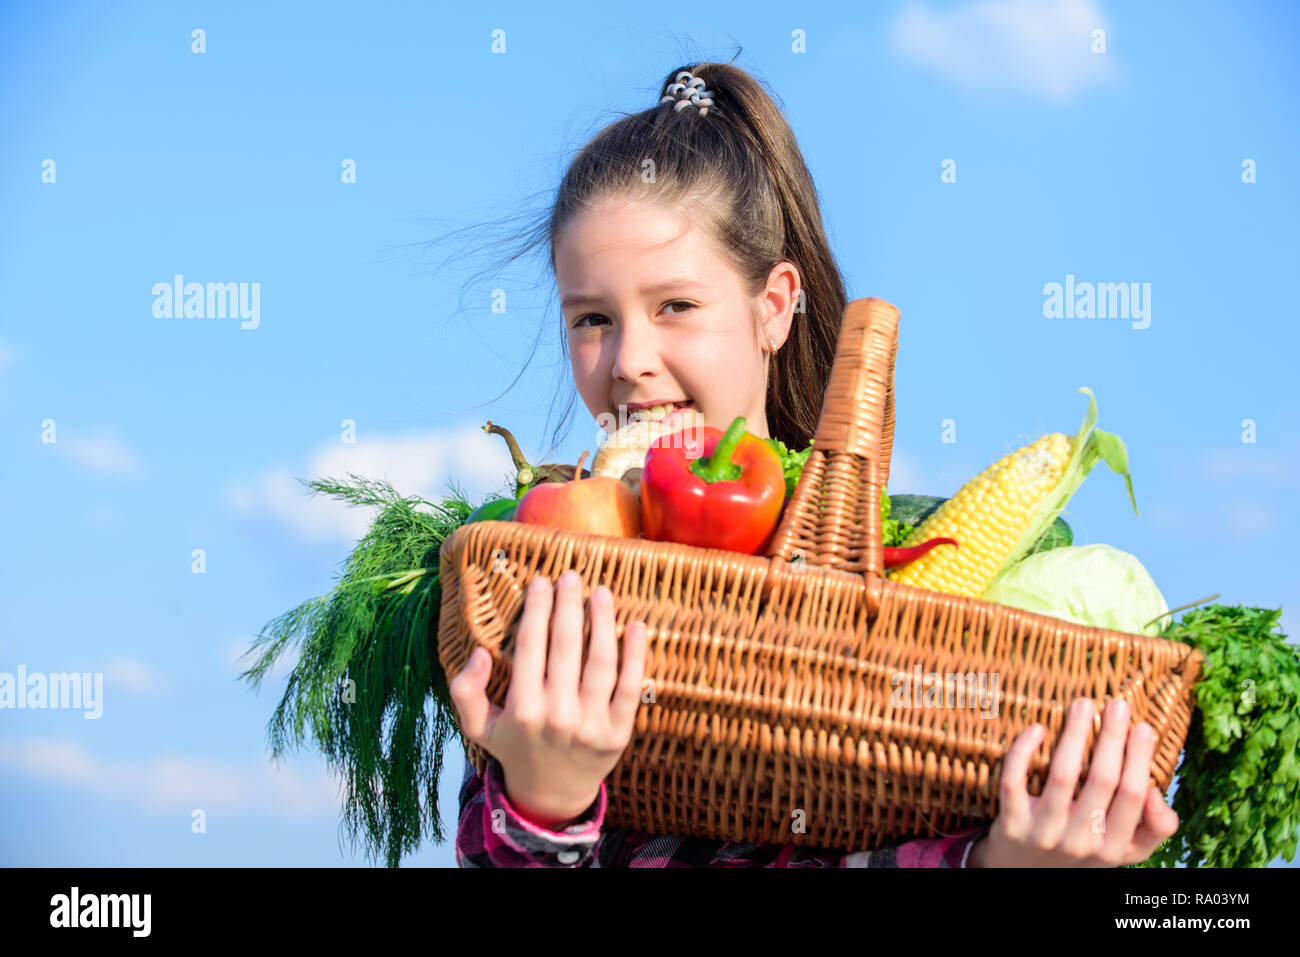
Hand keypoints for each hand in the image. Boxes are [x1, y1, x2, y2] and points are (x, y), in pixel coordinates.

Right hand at [448, 569, 647, 827]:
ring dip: (601, 621)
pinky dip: (634, 655)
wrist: (552, 795)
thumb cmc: (514, 747)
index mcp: (522, 710)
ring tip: (601, 591)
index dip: (537, 610)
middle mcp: (557, 716)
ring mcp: (591, 725)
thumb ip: (465, 690)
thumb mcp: (478, 726)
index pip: (531, 647)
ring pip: (600, 662)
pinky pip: (629, 688)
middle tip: (571, 576)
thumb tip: (480, 653)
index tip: (540, 582)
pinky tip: (635, 625)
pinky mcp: (619, 733)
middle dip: (568, 605)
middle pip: (565, 647)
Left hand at [973, 697, 1179, 866]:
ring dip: (1074, 736)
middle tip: (1119, 704)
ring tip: (1082, 705)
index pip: (1132, 796)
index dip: (1138, 759)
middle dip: (1112, 738)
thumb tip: (1155, 791)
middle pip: (1101, 781)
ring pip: (1061, 777)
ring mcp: (1044, 834)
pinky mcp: (1011, 824)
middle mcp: (1081, 842)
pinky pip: (1014, 783)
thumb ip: (1153, 826)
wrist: (1027, 876)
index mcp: (1114, 846)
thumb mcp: (1124, 849)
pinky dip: (1023, 753)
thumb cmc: (1084, 849)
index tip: (1143, 726)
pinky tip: (1037, 728)